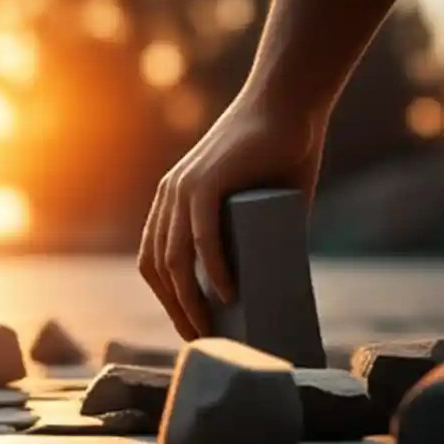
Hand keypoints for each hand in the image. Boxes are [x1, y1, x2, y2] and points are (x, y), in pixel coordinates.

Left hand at [138, 94, 326, 339]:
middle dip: (174, 309)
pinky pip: (201, 234)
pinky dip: (212, 268)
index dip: (165, 298)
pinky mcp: (206, 180)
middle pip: (158, 266)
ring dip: (190, 298)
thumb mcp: (260, 205)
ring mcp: (184, 187)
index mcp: (173, 202)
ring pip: (176, 256)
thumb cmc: (282, 154)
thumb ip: (256, 236)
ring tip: (211, 328)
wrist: (290, 104)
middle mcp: (170, 195)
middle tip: (198, 339)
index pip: (154, 260)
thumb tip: (274, 282)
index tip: (186, 327)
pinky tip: (227, 293)